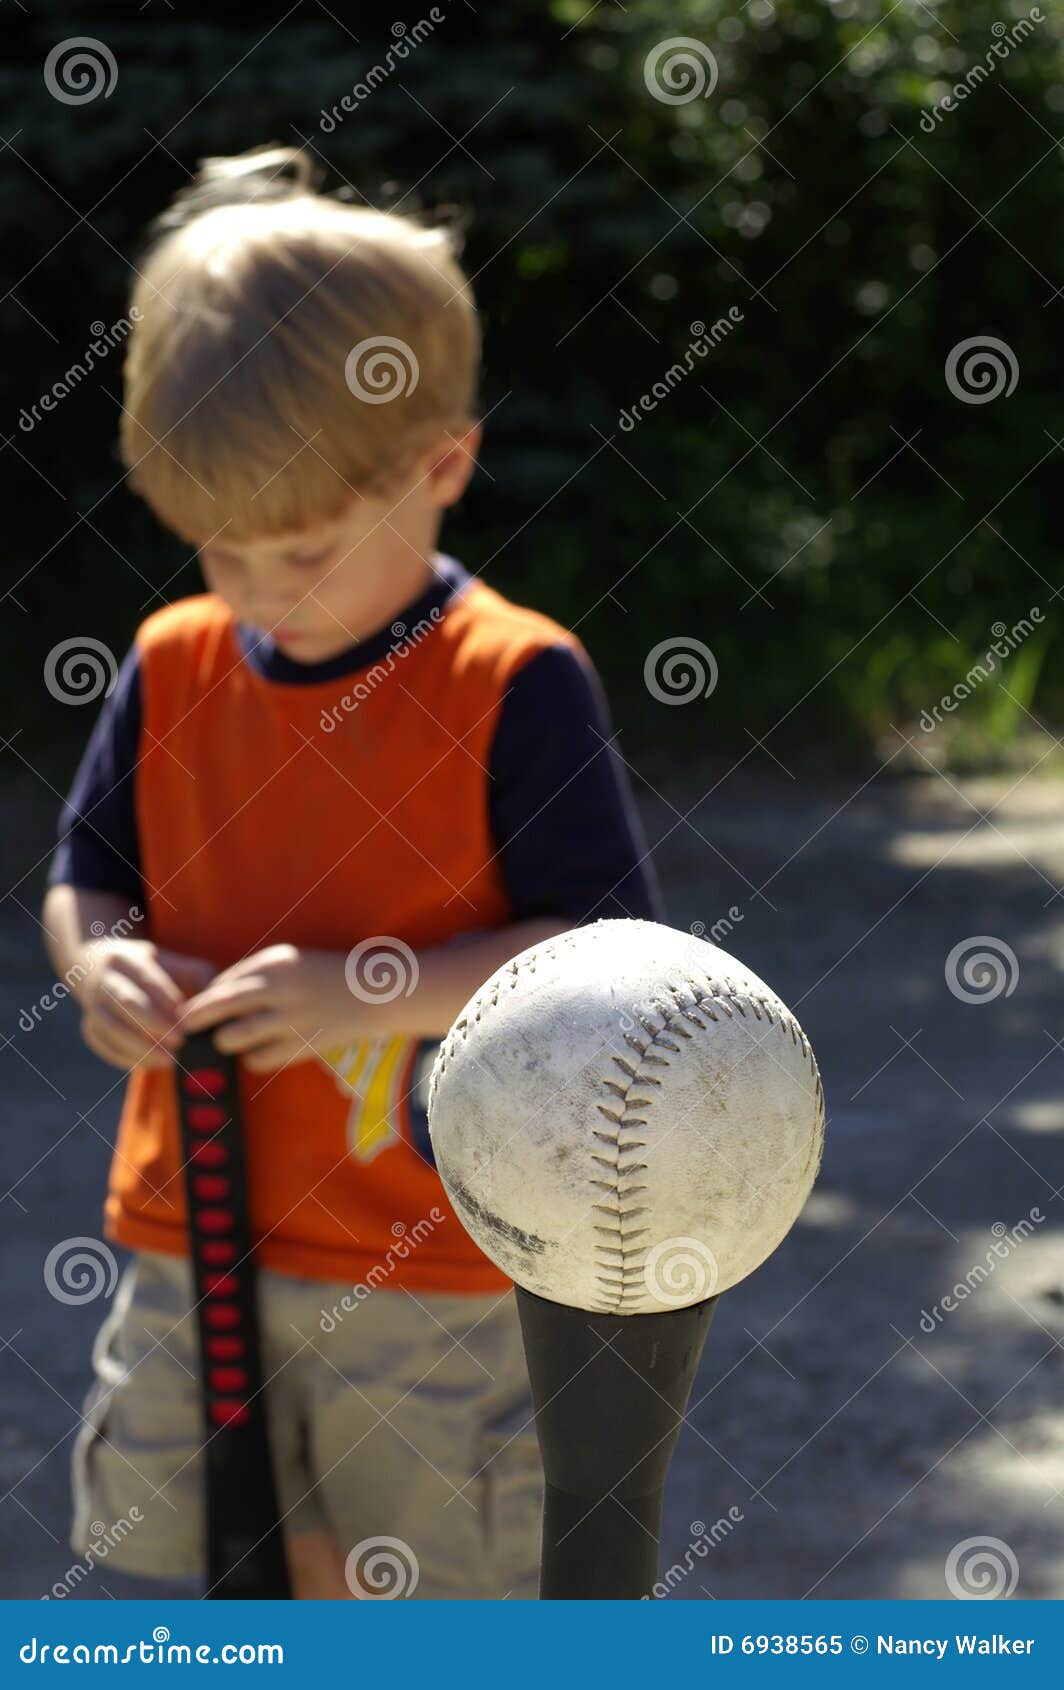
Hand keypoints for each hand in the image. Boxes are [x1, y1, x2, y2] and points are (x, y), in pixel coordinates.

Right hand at [78, 940, 215, 1070]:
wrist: (100, 966)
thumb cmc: (151, 968)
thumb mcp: (173, 961)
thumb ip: (197, 977)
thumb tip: (216, 1002)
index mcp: (125, 958)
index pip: (145, 977)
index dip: (165, 998)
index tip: (186, 1018)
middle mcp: (104, 980)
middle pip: (125, 1003)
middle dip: (153, 1025)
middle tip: (180, 1043)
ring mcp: (92, 1004)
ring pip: (109, 1028)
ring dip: (139, 1047)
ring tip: (169, 1060)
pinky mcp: (88, 1025)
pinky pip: (101, 1044)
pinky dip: (123, 1057)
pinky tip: (148, 1064)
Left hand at [174, 945, 361, 1072]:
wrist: (371, 994)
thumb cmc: (322, 976)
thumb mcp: (288, 961)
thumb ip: (252, 976)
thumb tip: (211, 997)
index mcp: (275, 963)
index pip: (222, 982)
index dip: (201, 999)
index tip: (187, 1010)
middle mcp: (281, 988)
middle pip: (220, 1006)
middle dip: (194, 1019)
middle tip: (184, 1028)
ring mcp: (291, 1019)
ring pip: (233, 1036)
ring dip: (223, 1040)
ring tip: (228, 1039)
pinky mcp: (301, 1047)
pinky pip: (257, 1060)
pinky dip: (249, 1058)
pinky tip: (256, 1051)